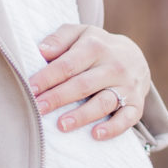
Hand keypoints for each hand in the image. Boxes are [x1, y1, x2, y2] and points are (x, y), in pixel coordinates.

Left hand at [28, 24, 148, 140]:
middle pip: (83, 85)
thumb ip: (59, 39)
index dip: (47, 77)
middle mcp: (114, 66)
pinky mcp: (137, 103)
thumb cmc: (96, 46)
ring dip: (82, 115)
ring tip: (61, 125)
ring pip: (104, 102)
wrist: (134, 56)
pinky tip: (96, 134)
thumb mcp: (79, 33)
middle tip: (38, 109)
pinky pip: (128, 118)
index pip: (68, 64)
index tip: (30, 89)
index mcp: (96, 47)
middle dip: (59, 97)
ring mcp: (127, 86)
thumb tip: (41, 50)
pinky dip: (114, 128)